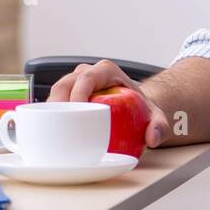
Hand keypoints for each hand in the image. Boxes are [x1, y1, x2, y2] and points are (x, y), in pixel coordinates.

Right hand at [47, 59, 171, 147]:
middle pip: (65, 84)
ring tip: (50, 131)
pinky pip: (54, 103)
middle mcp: (87, 73)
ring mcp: (74, 83)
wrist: (135, 109)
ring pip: (55, 93)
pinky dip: (50, 116)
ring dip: (50, 111)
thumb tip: (153, 138)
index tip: (77, 111)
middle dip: (58, 104)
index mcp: (106, 71)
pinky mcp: (67, 97)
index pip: (87, 78)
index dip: (78, 93)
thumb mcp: (156, 116)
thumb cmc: (142, 109)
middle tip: (58, 126)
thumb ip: (160, 126)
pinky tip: (49, 132)